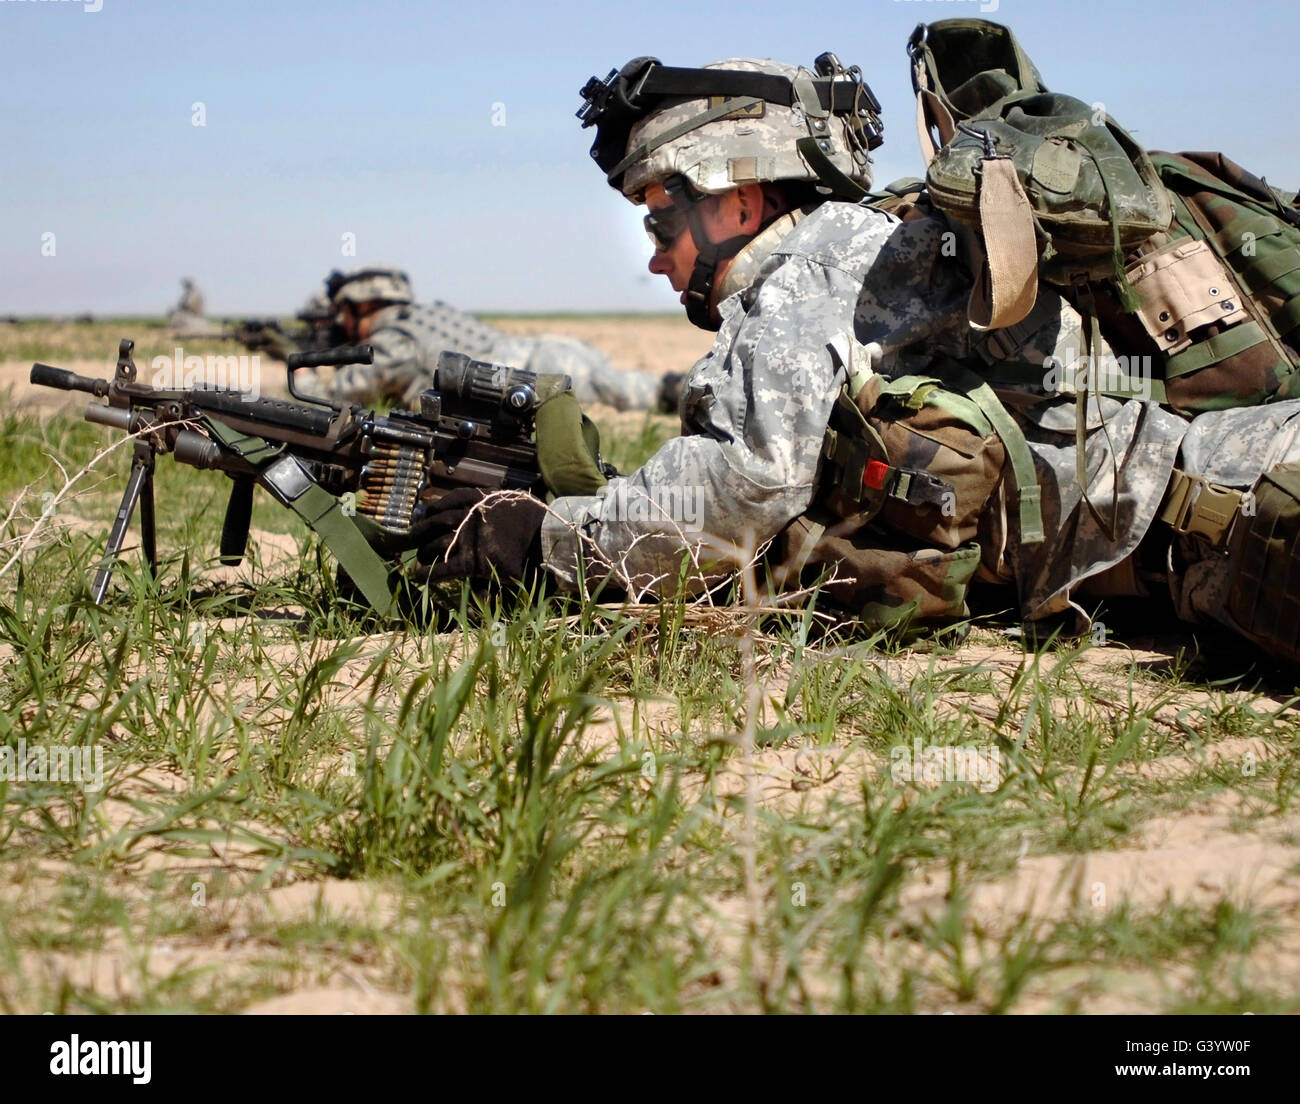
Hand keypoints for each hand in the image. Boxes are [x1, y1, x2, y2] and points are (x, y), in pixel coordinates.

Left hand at [413, 488, 546, 583]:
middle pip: (436, 521)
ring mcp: (468, 540)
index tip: (427, 512)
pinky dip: (427, 573)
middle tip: (414, 536)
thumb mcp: (516, 502)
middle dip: (422, 530)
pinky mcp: (471, 562)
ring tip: (419, 558)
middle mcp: (469, 517)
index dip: (435, 506)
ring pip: (434, 545)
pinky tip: (418, 575)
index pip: (451, 499)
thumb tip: (491, 498)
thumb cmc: (537, 522)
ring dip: (423, 552)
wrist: (547, 539)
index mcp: (481, 500)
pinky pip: (442, 568)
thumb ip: (500, 502)